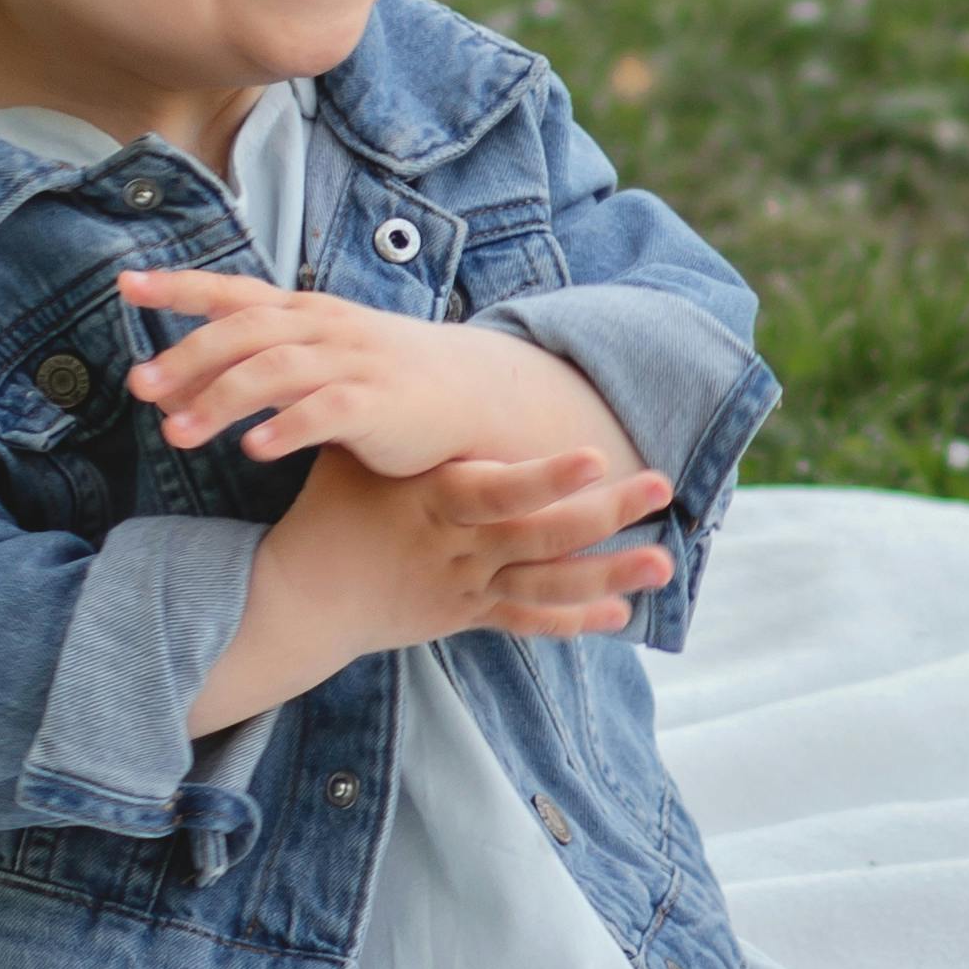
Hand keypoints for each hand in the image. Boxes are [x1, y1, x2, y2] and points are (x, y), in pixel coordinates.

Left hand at [122, 268, 612, 479]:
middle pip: (243, 332)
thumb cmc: (380, 382)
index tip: (125, 285)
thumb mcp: (315, 359)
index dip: (180, 286)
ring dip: (220, 399)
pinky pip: (327, 412)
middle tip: (139, 388)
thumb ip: (252, 362)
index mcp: (304, 313)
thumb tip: (171, 382)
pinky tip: (254, 448)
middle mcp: (323, 329)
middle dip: (187, 357)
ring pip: (275, 370)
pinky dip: (287, 427)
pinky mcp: (379, 405)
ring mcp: (353, 364)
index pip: (234, 291)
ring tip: (175, 434)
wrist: (471, 396)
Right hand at [187, 444, 673, 732]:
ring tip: (664, 562)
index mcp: (436, 500)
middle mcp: (460, 546)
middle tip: (658, 486)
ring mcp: (469, 584)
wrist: (304, 597)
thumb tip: (391, 347)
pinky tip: (621, 614)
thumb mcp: (357, 455)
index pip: (499, 489)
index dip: (548, 477)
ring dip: (609, 574)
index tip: (594, 454)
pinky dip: (573, 621)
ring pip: (547, 583)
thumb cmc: (335, 507)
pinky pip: (528, 621)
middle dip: (604, 513)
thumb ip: (393, 418)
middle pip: (541, 534)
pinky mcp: (470, 613)